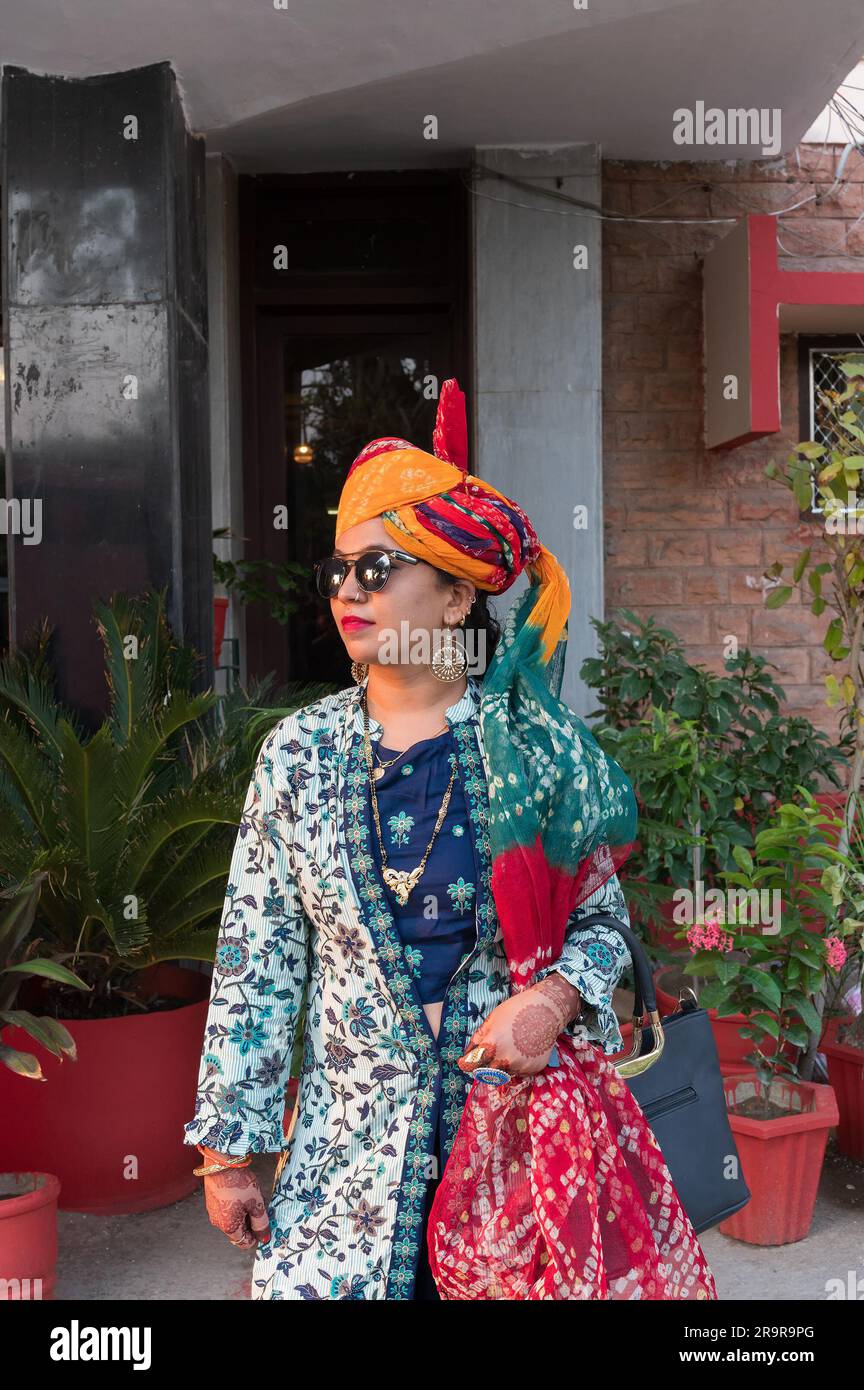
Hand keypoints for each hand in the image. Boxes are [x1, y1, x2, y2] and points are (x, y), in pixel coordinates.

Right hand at [200, 1148, 271, 1248]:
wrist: (221, 1163)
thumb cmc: (239, 1184)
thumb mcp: (256, 1204)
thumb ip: (261, 1223)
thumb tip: (264, 1238)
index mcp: (229, 1227)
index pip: (244, 1243)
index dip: (255, 1237)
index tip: (263, 1225)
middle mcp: (218, 1222)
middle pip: (238, 1231)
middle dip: (250, 1223)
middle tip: (259, 1207)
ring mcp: (213, 1211)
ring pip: (232, 1220)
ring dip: (243, 1214)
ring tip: (251, 1198)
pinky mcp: (212, 1200)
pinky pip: (225, 1210)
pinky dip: (235, 1206)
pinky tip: (242, 1193)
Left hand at [457, 974, 581, 1078]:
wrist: (546, 1010)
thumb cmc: (516, 1010)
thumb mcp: (491, 1020)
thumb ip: (477, 1039)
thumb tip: (466, 1055)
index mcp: (492, 1045)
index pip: (471, 1065)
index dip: (466, 1063)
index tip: (465, 1062)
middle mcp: (506, 1060)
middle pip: (486, 1073)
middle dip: (483, 1066)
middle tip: (490, 1052)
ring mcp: (521, 1066)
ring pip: (503, 1073)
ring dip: (501, 1065)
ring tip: (511, 1046)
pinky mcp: (533, 1069)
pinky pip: (519, 1072)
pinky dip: (517, 1064)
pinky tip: (523, 1049)